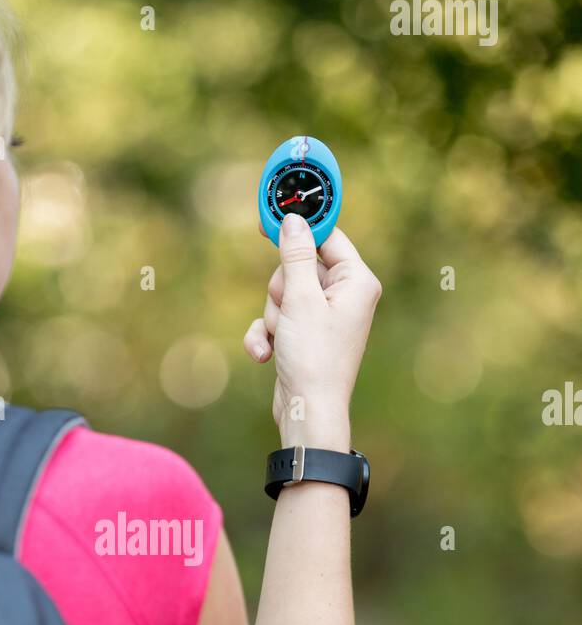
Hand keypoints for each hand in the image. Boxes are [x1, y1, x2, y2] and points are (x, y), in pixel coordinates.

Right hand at [244, 214, 381, 445]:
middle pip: (298, 266)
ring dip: (272, 316)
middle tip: (287, 310)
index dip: (300, 226)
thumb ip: (295, 255)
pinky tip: (267, 354)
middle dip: (281, 290)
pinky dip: (267, 335)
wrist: (306, 410)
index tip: (273, 214)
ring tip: (283, 338)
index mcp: (357, 281)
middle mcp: (345, 296)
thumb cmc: (313, 357)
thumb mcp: (300, 299)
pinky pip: (277, 319)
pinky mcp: (305, 335)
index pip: (328, 236)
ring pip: (282, 293)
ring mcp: (324, 317)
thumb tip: (293, 219)